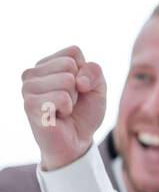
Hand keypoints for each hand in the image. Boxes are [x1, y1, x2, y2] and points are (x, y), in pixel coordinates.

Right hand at [21, 46, 107, 170]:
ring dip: (73, 98)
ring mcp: (28, 88)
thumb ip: (94, 71)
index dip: (85, 72)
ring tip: (63, 108)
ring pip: (67, 80)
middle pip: (69, 64)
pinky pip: (62, 97)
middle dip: (79, 86)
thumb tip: (77, 79)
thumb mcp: (98, 87)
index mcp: (47, 64)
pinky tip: (58, 115)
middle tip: (71, 101)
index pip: (73, 51)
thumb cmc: (84, 112)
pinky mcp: (29, 104)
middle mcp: (32, 73)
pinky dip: (67, 108)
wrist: (77, 140)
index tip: (80, 88)